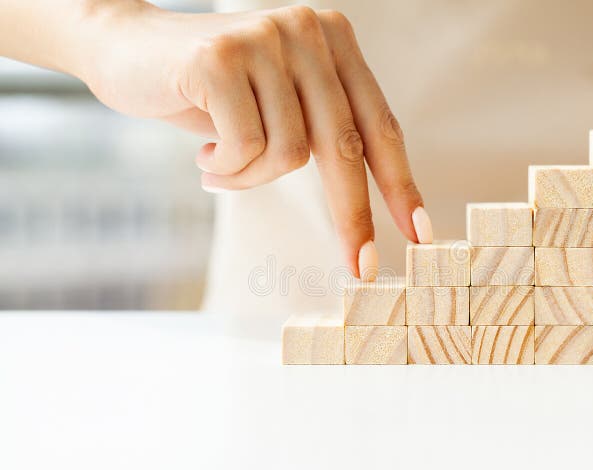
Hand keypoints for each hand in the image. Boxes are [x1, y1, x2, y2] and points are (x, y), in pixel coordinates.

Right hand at [77, 2, 432, 278]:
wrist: (127, 50)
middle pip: (344, 145)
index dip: (401, 184)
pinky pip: (246, 147)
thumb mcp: (281, 105)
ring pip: (289, 154)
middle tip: (362, 268)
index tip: (420, 235)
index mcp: (334, 42)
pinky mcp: (221, 58)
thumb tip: (369, 205)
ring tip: (222, 163)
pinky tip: (204, 153)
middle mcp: (308, 32)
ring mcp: (266, 39)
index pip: (379, 124)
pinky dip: (226, 168)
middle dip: (354, 216)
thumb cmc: (211, 92)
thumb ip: (323, 130)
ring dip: (252, 178)